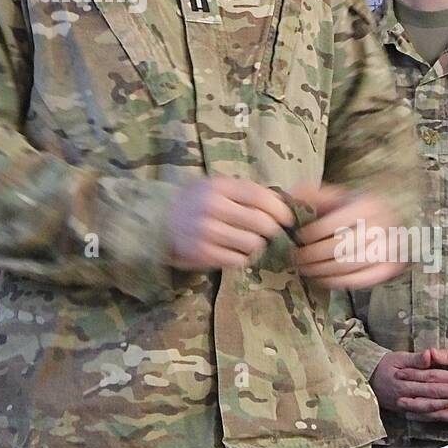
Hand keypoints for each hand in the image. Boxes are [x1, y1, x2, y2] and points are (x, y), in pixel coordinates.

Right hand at [166, 176, 295, 271]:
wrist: (160, 220)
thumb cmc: (197, 201)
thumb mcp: (218, 186)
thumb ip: (247, 191)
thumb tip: (281, 202)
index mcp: (219, 186)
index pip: (261, 197)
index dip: (280, 209)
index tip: (287, 218)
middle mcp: (213, 207)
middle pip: (262, 223)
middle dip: (272, 229)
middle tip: (269, 232)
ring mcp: (207, 232)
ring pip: (253, 244)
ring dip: (257, 245)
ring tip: (250, 241)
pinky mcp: (203, 253)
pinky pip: (238, 260)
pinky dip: (242, 258)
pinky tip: (236, 251)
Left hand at [289, 181, 406, 289]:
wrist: (375, 222)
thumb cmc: (347, 210)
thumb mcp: (332, 196)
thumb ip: (314, 195)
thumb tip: (299, 199)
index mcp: (368, 205)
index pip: (336, 223)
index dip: (313, 233)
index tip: (298, 238)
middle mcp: (383, 225)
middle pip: (343, 246)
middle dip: (315, 255)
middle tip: (297, 258)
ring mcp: (390, 248)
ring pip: (351, 265)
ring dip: (324, 270)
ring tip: (305, 269)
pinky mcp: (390, 267)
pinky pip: (362, 280)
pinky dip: (339, 282)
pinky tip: (322, 278)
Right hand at [370, 350, 447, 420]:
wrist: (367, 380)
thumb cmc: (384, 366)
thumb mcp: (398, 358)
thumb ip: (415, 359)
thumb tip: (430, 355)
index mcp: (404, 383)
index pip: (429, 386)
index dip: (447, 387)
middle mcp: (406, 399)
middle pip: (433, 401)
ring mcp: (407, 409)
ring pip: (432, 413)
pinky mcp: (409, 413)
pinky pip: (427, 419)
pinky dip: (442, 419)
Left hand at [393, 344, 447, 413]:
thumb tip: (430, 352)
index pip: (433, 377)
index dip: (416, 375)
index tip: (400, 372)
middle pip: (434, 396)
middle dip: (414, 395)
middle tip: (396, 395)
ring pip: (439, 410)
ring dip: (421, 410)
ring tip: (404, 409)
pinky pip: (447, 416)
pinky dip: (433, 417)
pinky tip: (421, 417)